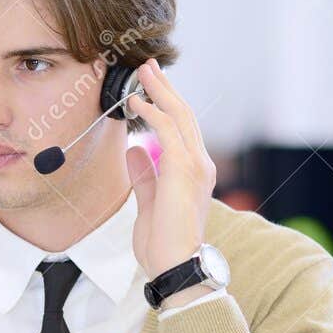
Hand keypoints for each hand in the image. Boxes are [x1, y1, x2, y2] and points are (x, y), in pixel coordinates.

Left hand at [125, 58, 215, 288]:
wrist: (174, 266)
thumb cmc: (163, 242)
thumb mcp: (148, 202)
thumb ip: (143, 176)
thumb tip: (134, 151)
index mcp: (193, 171)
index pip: (181, 128)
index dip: (166, 104)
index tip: (150, 86)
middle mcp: (199, 164)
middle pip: (183, 115)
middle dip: (165, 88)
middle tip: (148, 66)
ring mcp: (195, 166)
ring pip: (179, 117)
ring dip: (160, 91)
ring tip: (143, 73)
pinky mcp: (183, 171)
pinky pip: (168, 132)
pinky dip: (152, 113)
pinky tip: (137, 101)